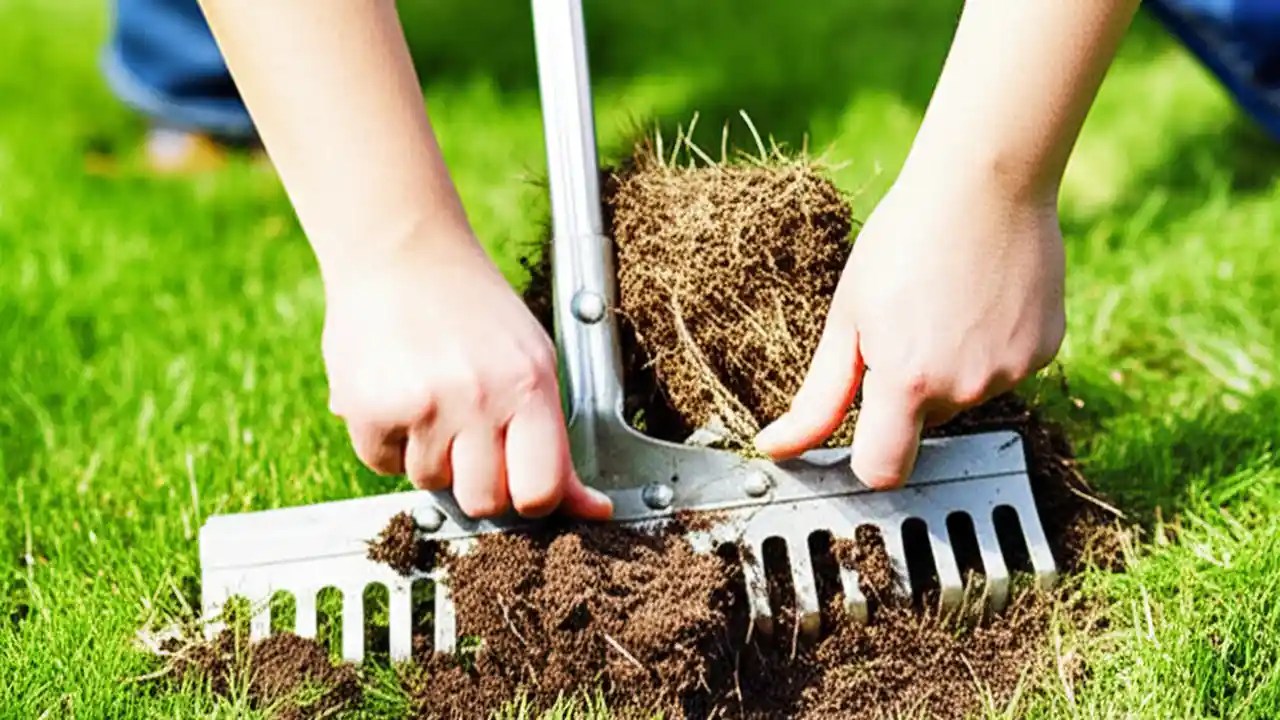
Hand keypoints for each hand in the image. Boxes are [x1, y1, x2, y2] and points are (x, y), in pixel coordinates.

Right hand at [320, 235, 612, 519]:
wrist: (402, 253)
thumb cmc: (474, 310)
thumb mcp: (533, 362)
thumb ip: (556, 440)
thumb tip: (592, 510)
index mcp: (529, 385)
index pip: (542, 491)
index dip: (533, 500)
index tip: (525, 488)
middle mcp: (478, 397)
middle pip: (484, 501)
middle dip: (478, 481)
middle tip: (470, 435)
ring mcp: (422, 405)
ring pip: (431, 483)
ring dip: (430, 455)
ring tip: (432, 396)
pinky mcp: (369, 409)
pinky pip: (383, 465)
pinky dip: (389, 442)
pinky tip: (399, 394)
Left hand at [754, 174, 1065, 487]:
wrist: (985, 182)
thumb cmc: (906, 239)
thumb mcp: (847, 317)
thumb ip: (818, 395)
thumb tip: (776, 447)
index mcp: (908, 383)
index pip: (884, 470)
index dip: (867, 459)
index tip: (861, 434)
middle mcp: (965, 388)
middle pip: (925, 424)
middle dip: (908, 391)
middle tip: (904, 325)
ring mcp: (1011, 372)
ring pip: (964, 394)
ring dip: (949, 367)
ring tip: (944, 302)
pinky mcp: (1044, 351)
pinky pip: (1002, 369)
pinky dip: (987, 348)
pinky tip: (979, 299)